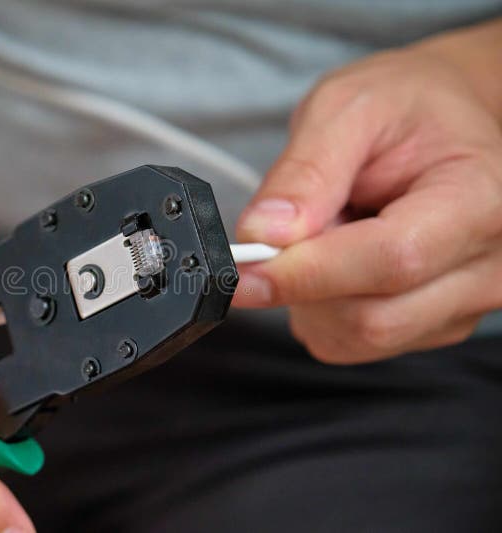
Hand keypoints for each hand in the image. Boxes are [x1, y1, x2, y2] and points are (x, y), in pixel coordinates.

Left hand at [234, 21, 501, 363]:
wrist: (447, 122)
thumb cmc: (408, 108)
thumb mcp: (347, 107)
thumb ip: (305, 171)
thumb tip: (262, 235)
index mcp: (477, 200)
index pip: (389, 261)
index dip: (305, 272)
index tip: (243, 269)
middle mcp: (485, 266)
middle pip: (372, 318)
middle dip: (303, 283)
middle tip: (290, 228)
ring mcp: (464, 304)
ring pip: (357, 338)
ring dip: (310, 298)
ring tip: (327, 233)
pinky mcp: (435, 325)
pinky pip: (356, 342)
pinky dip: (323, 310)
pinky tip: (337, 260)